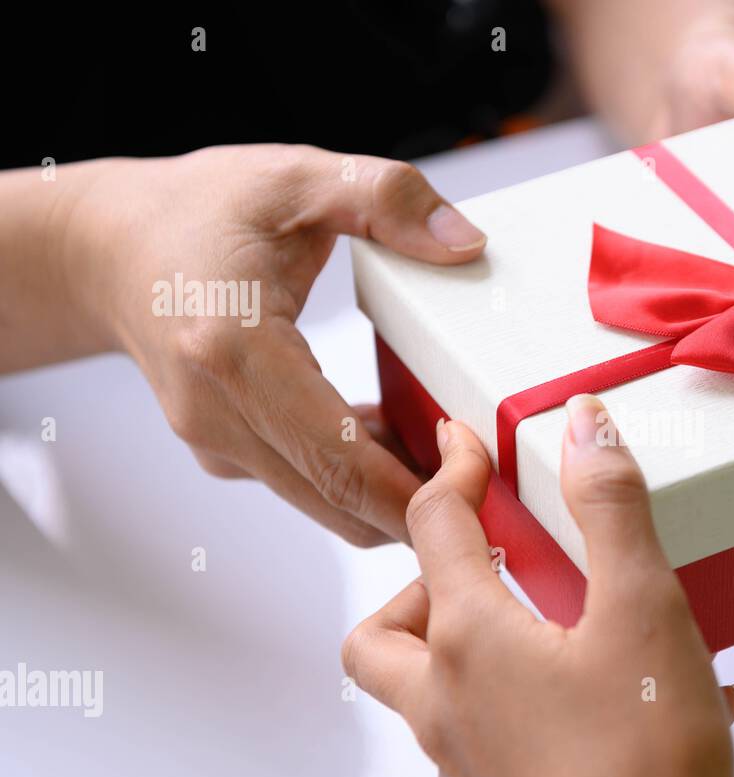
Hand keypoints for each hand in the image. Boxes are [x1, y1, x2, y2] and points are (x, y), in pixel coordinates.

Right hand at [72, 145, 487, 545]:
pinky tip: (398, 428)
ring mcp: (219, 443)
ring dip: (397, 492)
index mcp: (234, 353)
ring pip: (331, 505)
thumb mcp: (298, 177)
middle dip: (426, 508)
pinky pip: (311, 485)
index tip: (480, 465)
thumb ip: (386, 197)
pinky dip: (362, 475)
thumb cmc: (198, 210)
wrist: (108, 247)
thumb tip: (466, 244)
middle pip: (344, 506)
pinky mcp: (227, 453)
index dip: (424, 489)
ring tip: (451, 440)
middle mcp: (219, 416)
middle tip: (489, 468)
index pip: (344, 464)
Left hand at [342, 396, 733, 776]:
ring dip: (458, 648)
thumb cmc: (643, 770)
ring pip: (421, 693)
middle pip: (383, 630)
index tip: (468, 445)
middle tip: (483, 568)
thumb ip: (612, 511)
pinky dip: (503, 708)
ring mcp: (464, 766)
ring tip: (535, 632)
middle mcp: (447, 706)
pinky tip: (576, 709)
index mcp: (471, 643)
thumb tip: (584, 429)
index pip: (434, 527)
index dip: (453, 471)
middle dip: (421, 584)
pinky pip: (472, 743)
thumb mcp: (644, 611)